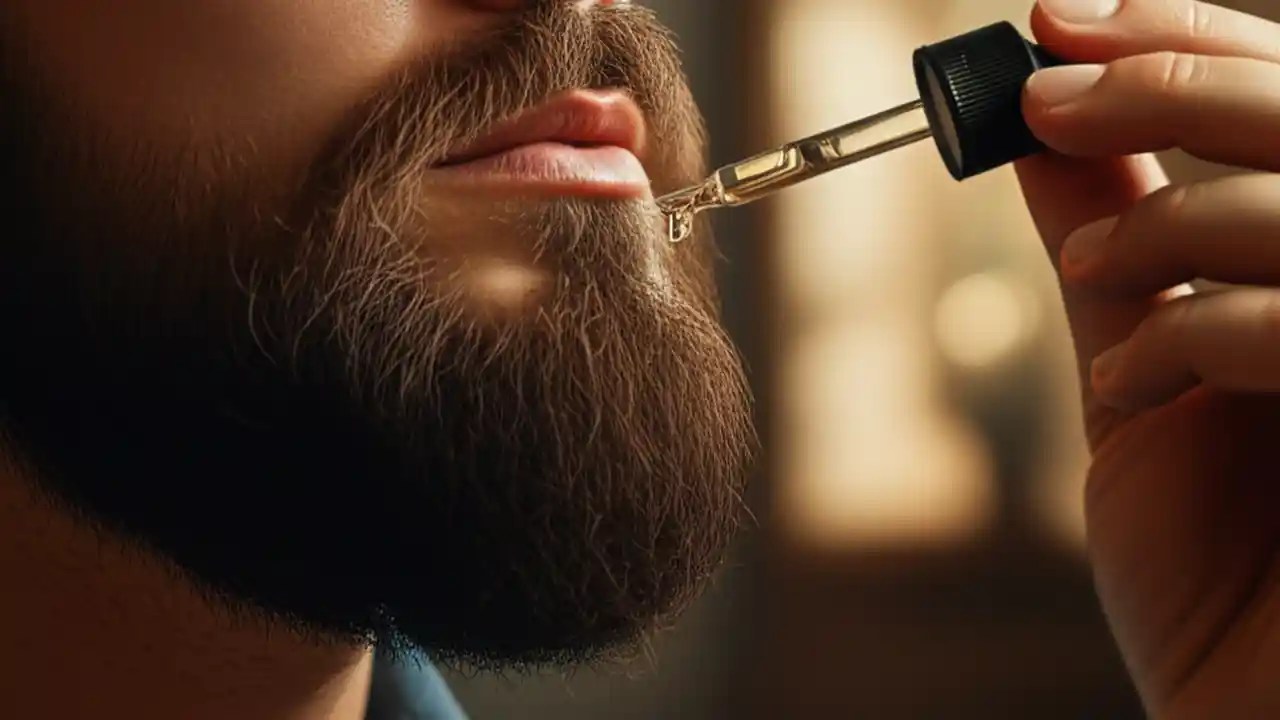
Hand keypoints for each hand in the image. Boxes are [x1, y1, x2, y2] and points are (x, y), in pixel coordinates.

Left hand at [1016, 0, 1279, 716]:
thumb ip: (1121, 246)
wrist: (1248, 711)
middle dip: (1170, 82)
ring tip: (1088, 278)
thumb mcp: (1146, 372)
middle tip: (1043, 88)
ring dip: (1168, 225)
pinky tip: (1129, 388)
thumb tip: (1047, 127)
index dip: (1186, 37)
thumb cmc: (1213, 559)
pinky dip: (1196, 334)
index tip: (1057, 22)